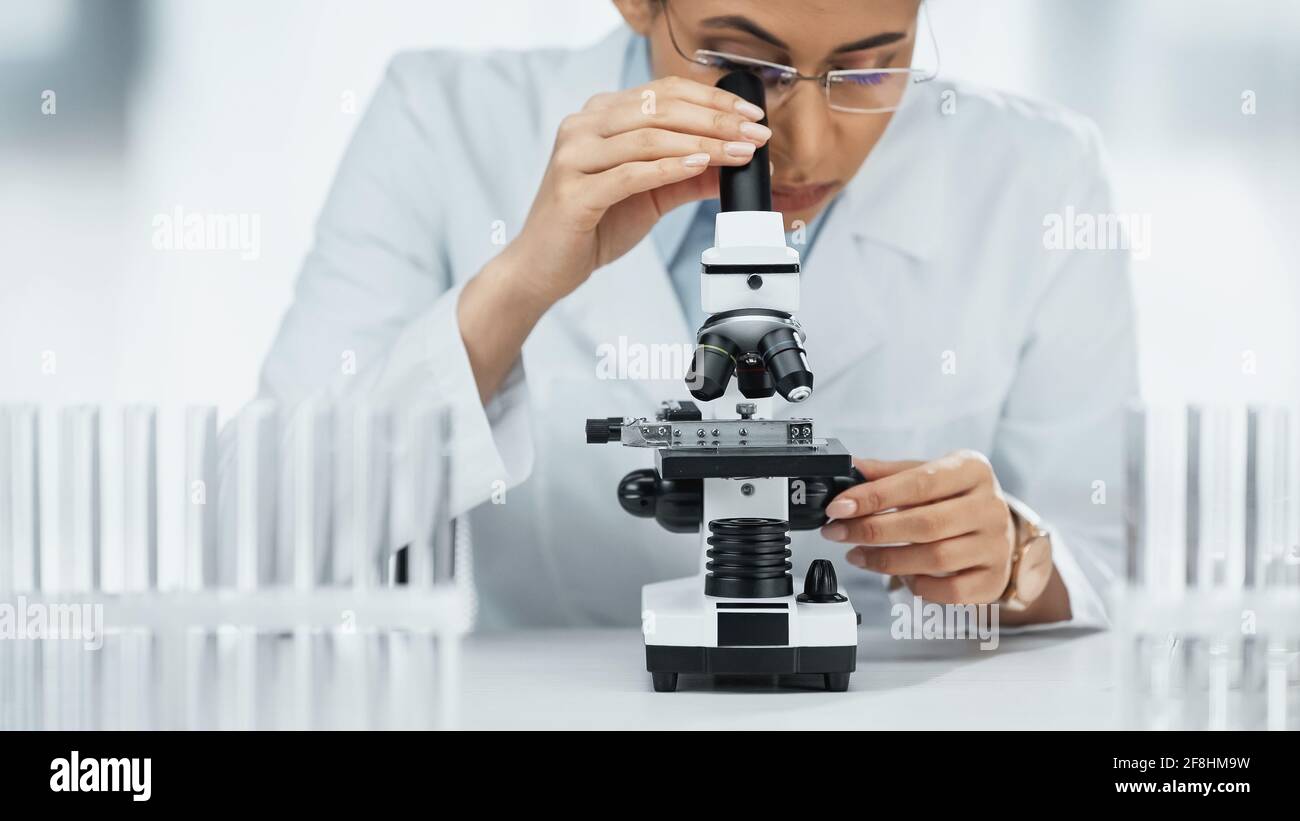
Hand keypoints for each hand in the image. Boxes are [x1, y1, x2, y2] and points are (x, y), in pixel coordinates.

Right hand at [508, 75, 770, 306]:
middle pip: (660, 109)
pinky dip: (670, 168)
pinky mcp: (573, 191)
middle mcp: (582, 126)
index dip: (712, 99)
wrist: (543, 266)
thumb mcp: (650, 195)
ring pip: (648, 137)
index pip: (663, 92)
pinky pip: (630, 173)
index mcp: (599, 117)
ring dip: (702, 144)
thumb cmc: (592, 226)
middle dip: (716, 120)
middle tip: (756, 133)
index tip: (751, 114)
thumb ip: (688, 176)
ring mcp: (574, 157)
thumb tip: (737, 163)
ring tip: (739, 151)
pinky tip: (700, 166)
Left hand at [820, 451, 1016, 604]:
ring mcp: (996, 545)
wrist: (998, 527)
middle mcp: (990, 507)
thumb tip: (852, 468)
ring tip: (857, 555)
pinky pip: (951, 591)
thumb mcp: (928, 474)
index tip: (839, 507)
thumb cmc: (955, 498)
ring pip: (936, 559)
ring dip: (887, 561)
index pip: (919, 483)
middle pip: (926, 524)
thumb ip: (889, 473)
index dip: (874, 496)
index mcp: (973, 470)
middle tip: (837, 533)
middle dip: (872, 530)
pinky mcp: (994, 579)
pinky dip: (920, 586)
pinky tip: (901, 576)